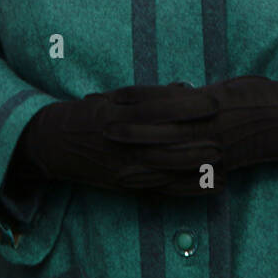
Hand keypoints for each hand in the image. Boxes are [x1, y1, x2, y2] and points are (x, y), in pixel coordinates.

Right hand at [18, 83, 222, 196]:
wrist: (54, 143)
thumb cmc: (89, 114)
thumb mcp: (114, 97)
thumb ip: (150, 95)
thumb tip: (185, 88)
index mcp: (118, 112)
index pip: (158, 106)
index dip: (187, 104)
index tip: (213, 100)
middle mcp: (121, 139)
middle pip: (164, 138)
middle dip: (196, 137)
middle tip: (223, 134)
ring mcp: (123, 164)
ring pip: (164, 166)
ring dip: (195, 164)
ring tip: (221, 160)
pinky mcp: (125, 184)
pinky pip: (160, 189)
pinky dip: (187, 189)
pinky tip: (210, 187)